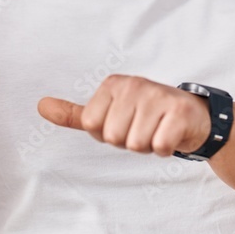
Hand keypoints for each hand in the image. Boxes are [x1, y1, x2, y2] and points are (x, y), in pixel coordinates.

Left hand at [38, 75, 210, 156]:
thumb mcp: (109, 112)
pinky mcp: (179, 112)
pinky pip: (159, 147)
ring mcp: (158, 96)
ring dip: (147, 146)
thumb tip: (41, 106)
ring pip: (136, 144)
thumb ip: (75, 114)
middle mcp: (134, 84)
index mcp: (113, 84)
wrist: (193, 116)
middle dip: (128, 141)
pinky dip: (165, 149)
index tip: (124, 123)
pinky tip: (171, 134)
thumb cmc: (146, 116)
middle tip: (143, 128)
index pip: (92, 126)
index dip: (107, 134)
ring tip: (157, 130)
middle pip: (113, 137)